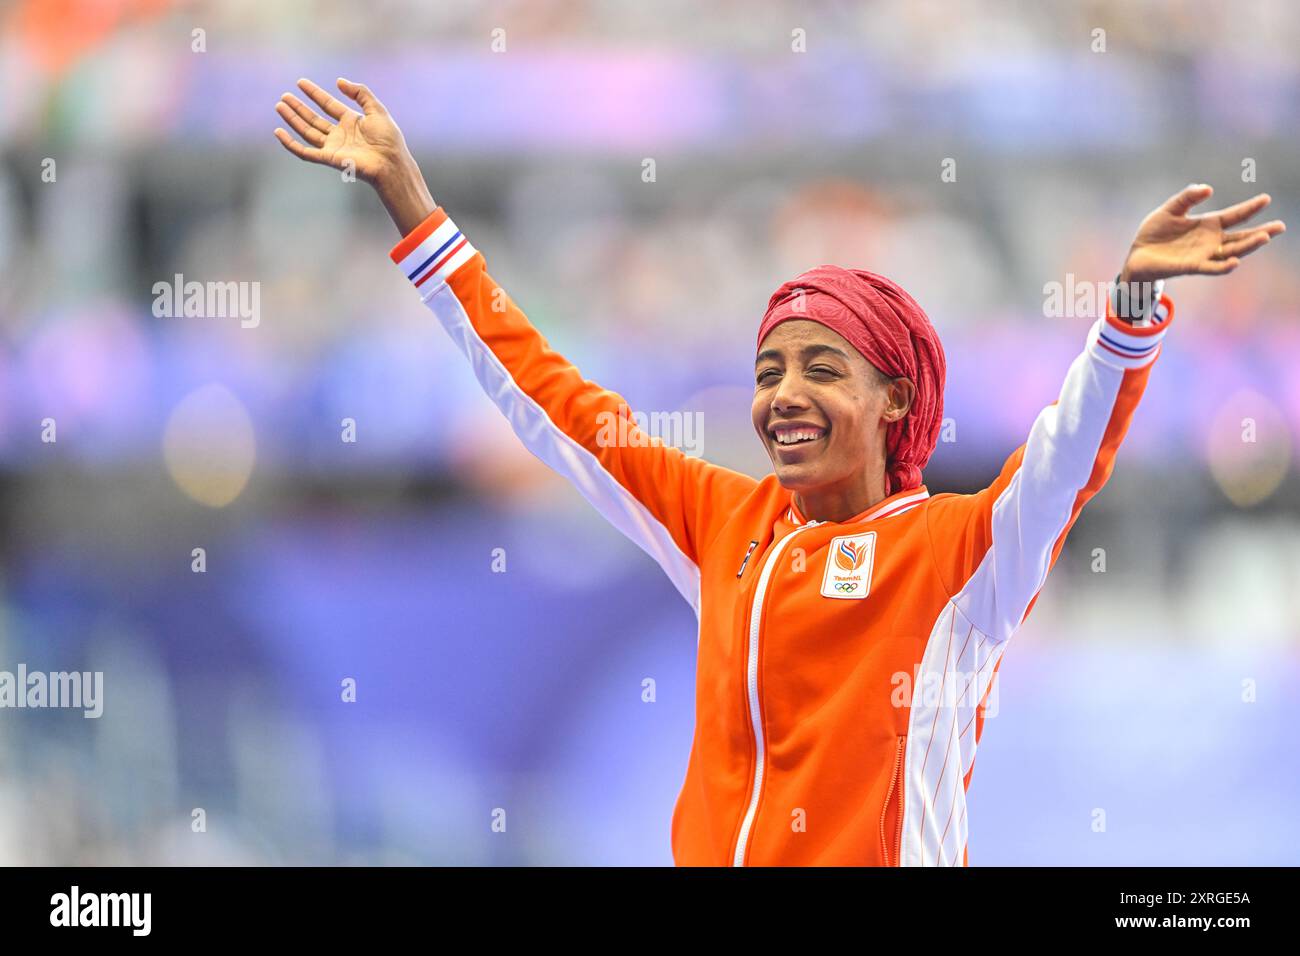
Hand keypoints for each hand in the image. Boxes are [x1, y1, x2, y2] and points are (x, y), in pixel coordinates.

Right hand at [273, 78, 435, 234]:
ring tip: (280, 106)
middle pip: (314, 118)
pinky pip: (305, 152)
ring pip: (307, 131)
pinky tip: (278, 132)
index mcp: (351, 121)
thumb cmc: (389, 139)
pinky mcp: (329, 158)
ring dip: (293, 119)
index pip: (328, 105)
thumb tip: (339, 81)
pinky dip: (291, 144)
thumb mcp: (376, 109)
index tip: (301, 83)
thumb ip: (360, 93)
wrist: (391, 163)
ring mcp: (333, 146)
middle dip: (299, 107)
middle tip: (284, 96)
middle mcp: (340, 134)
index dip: (314, 94)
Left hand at [1120, 184, 1284, 284]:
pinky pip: (1211, 267)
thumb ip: (1187, 197)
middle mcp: (1211, 241)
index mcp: (1208, 224)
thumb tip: (1208, 187)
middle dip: (1261, 232)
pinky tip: (1235, 261)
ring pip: (1231, 251)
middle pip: (1241, 236)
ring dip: (1248, 246)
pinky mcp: (1191, 267)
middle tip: (1280, 227)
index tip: (1266, 199)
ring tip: (1264, 238)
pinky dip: (1223, 266)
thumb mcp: (1170, 209)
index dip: (1250, 208)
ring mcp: (1203, 255)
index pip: (1235, 215)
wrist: (1137, 254)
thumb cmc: (1155, 232)